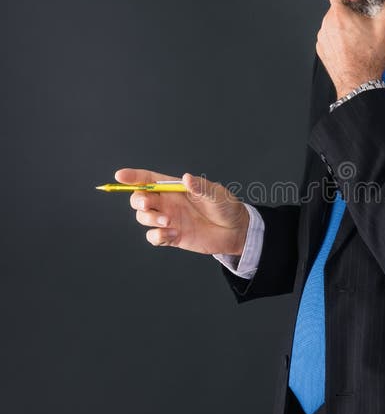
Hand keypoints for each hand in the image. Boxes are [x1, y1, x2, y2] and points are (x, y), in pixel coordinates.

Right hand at [114, 167, 249, 254]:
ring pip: (143, 218)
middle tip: (149, 204)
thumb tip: (186, 178)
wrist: (235, 232)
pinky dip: (157, 236)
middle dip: (138, 200)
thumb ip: (201, 186)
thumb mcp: (217, 194)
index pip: (149, 179)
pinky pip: (153, 237)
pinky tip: (173, 234)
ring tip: (169, 222)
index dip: (133, 177)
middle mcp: (168, 203)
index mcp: (175, 188)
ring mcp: (168, 219)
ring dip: (149, 219)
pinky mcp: (172, 236)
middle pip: (139, 198)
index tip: (120, 176)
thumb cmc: (226, 207)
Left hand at [317, 0, 384, 97]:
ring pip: (332, 21)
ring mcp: (322, 37)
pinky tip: (350, 45)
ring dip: (343, 24)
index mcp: (339, 13)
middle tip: (364, 19)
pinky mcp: (321, 48)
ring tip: (358, 36)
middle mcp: (326, 23)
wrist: (359, 84)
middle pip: (336, 6)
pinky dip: (338, 37)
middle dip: (349, 9)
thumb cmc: (371, 57)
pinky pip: (329, 35)